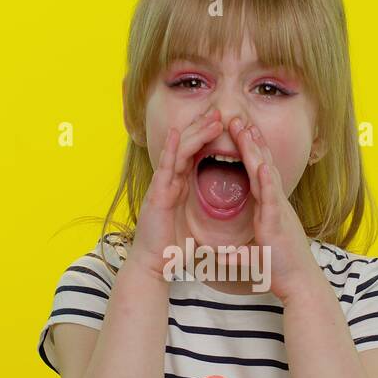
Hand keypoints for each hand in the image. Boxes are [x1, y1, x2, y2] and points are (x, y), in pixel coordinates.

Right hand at [130, 107, 223, 279]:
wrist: (153, 266)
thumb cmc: (172, 250)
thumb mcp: (195, 228)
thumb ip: (205, 218)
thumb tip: (224, 220)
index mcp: (179, 188)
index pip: (194, 156)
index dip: (206, 138)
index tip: (223, 124)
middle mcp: (170, 183)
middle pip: (187, 148)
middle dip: (203, 128)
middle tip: (221, 112)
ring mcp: (162, 187)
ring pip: (179, 152)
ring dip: (196, 133)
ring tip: (213, 117)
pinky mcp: (157, 195)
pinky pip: (165, 167)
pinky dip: (171, 149)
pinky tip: (178, 132)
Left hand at [229, 116, 320, 301]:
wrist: (299, 283)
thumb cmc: (280, 269)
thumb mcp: (253, 255)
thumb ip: (237, 251)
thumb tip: (221, 253)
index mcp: (269, 207)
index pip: (257, 172)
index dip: (249, 151)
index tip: (239, 132)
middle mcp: (275, 203)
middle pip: (261, 164)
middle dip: (250, 140)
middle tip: (238, 118)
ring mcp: (278, 211)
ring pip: (265, 174)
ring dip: (256, 151)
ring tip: (246, 129)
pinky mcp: (278, 223)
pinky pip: (272, 198)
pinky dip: (267, 181)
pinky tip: (262, 165)